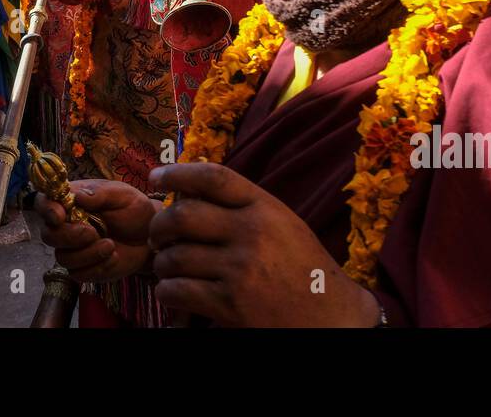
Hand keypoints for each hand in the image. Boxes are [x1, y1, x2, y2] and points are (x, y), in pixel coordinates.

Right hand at [34, 179, 157, 282]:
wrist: (149, 237)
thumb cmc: (134, 210)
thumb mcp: (122, 195)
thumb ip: (100, 193)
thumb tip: (78, 195)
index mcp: (71, 201)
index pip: (45, 202)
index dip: (46, 209)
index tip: (59, 215)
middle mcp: (67, 225)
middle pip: (48, 234)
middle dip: (68, 236)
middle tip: (92, 233)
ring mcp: (73, 249)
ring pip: (63, 257)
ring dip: (87, 254)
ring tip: (111, 245)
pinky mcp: (83, 269)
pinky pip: (78, 274)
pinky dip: (97, 267)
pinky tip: (113, 257)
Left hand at [147, 163, 382, 326]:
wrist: (333, 319)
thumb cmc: (304, 270)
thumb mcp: (284, 224)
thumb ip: (245, 207)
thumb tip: (189, 192)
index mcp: (266, 208)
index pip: (214, 177)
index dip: (178, 172)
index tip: (157, 176)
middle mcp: (252, 233)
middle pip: (184, 215)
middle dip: (159, 224)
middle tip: (156, 234)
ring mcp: (241, 270)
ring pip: (176, 256)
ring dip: (162, 263)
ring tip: (167, 265)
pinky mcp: (231, 305)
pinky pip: (179, 291)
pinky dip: (167, 291)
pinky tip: (172, 291)